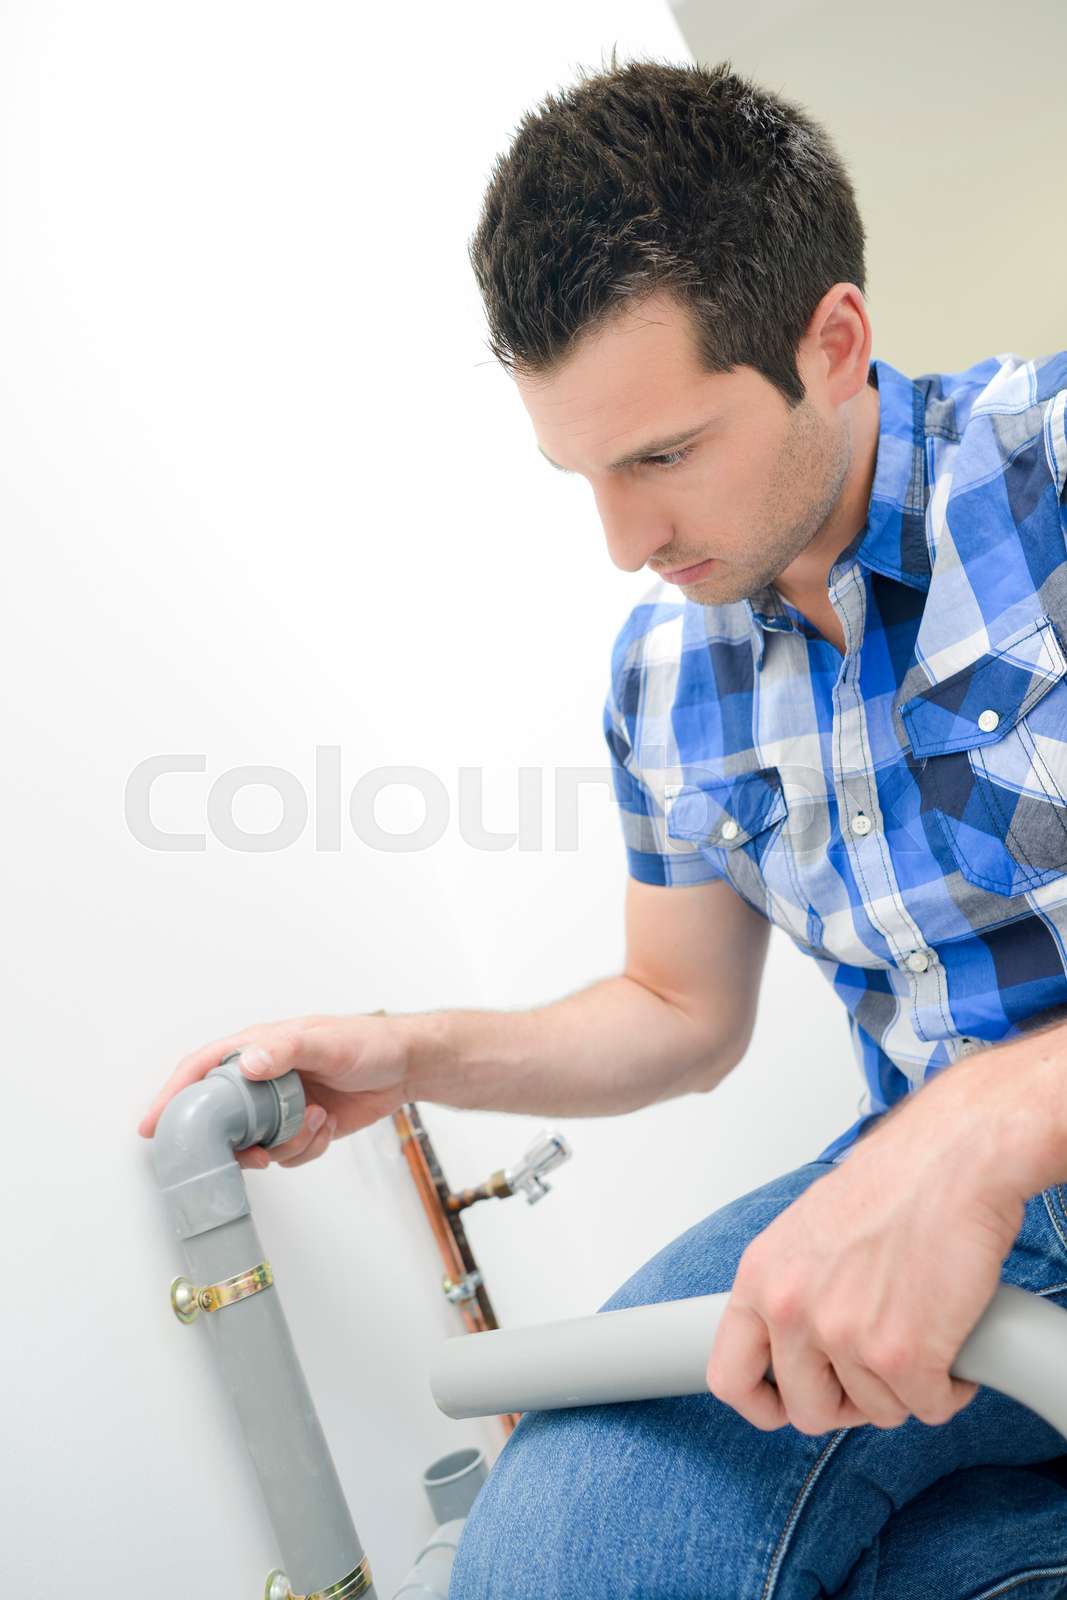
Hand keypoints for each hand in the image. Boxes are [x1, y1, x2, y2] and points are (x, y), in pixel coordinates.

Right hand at [136, 1011, 410, 1171]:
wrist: (405, 1067)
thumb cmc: (368, 1043)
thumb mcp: (327, 1042)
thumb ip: (286, 1049)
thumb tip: (248, 1063)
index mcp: (259, 1048)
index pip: (202, 1069)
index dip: (173, 1095)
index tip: (152, 1126)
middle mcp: (263, 1078)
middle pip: (223, 1118)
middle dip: (237, 1142)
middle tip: (259, 1152)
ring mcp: (280, 1106)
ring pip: (257, 1144)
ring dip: (286, 1145)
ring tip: (316, 1122)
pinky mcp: (300, 1128)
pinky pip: (287, 1154)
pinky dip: (308, 1149)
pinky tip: (328, 1126)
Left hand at [706, 1069, 1026, 1434]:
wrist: (953, 1160)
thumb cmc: (894, 1183)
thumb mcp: (808, 1232)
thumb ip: (794, 1288)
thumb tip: (799, 1345)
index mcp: (760, 1277)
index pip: (729, 1374)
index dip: (764, 1404)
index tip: (790, 1404)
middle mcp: (790, 1309)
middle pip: (808, 1409)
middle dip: (849, 1400)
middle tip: (879, 1367)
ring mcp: (843, 1336)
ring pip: (876, 1411)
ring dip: (906, 1385)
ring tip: (923, 1330)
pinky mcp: (902, 1356)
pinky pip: (927, 1408)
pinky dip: (949, 1386)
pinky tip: (952, 1342)